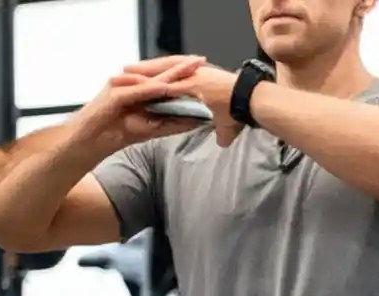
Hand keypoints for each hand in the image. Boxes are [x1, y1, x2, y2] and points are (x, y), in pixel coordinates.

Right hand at [70, 55, 207, 153]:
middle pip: (162, 73)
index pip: (167, 78)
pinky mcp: (114, 94)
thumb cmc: (118, 133)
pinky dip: (151, 88)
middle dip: (182, 67)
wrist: (91, 141)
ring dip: (171, 74)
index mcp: (142, 90)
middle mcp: (133, 84)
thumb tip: (196, 121)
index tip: (205, 70)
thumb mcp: (152, 128)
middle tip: (202, 60)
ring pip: (152, 79)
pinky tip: (166, 86)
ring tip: (190, 69)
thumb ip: (173, 122)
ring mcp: (123, 86)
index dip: (185, 74)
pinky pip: (137, 90)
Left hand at [125, 56, 243, 146]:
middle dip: (146, 70)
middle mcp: (196, 74)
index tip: (146, 77)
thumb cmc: (244, 111)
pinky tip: (137, 82)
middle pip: (165, 68)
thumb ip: (222, 132)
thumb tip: (223, 143)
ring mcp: (194, 77)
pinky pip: (168, 82)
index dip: (160, 75)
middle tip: (126, 70)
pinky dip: (152, 82)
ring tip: (124, 72)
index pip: (176, 75)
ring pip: (163, 71)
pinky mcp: (193, 84)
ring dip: (143, 72)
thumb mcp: (229, 123)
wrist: (254, 104)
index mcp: (202, 80)